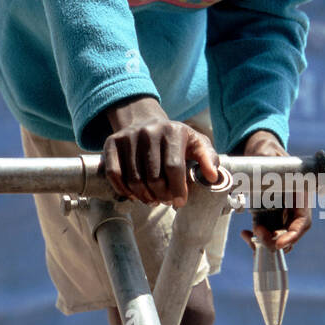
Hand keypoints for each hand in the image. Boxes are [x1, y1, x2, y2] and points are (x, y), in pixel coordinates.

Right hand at [101, 96, 218, 204]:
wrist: (144, 121)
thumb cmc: (175, 139)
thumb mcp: (196, 143)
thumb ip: (208, 158)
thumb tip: (213, 177)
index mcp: (173, 131)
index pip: (174, 168)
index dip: (178, 189)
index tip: (180, 202)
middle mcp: (148, 131)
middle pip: (153, 177)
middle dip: (161, 195)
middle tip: (166, 200)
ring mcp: (128, 137)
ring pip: (134, 180)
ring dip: (144, 196)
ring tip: (152, 199)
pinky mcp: (112, 143)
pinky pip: (114, 175)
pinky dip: (124, 190)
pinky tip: (134, 195)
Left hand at [237, 129, 311, 253]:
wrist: (260, 156)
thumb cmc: (268, 153)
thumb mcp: (268, 154)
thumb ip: (267, 157)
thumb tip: (260, 158)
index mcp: (300, 195)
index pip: (303, 221)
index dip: (293, 235)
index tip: (279, 244)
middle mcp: (293, 209)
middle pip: (290, 234)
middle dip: (274, 240)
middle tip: (257, 234)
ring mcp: (281, 216)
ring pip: (277, 239)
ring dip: (263, 242)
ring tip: (248, 234)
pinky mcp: (267, 219)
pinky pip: (265, 236)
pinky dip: (255, 240)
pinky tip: (244, 234)